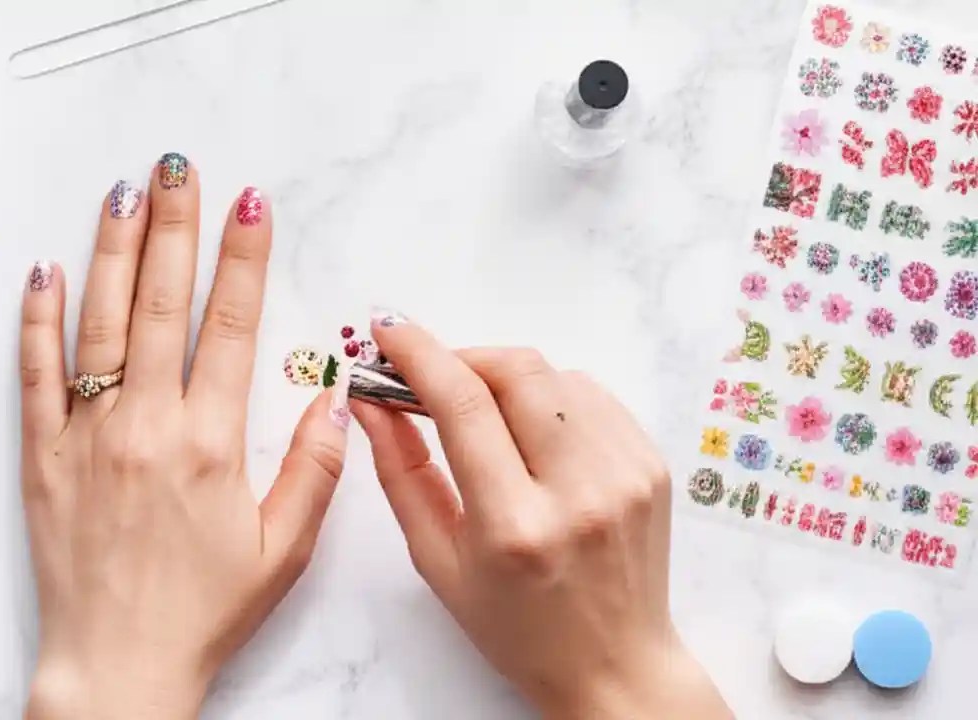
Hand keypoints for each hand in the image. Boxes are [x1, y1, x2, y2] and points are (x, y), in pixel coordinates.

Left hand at [18, 157, 350, 719]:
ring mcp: (88, 437)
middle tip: (180, 170)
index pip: (230, 326)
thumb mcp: (283, 551)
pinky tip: (47, 272)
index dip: (242, 259)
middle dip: (175, 228)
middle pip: (162, 304)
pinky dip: (40, 321)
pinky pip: (37, 375)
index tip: (249, 205)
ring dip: (114, 252)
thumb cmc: (201, 613)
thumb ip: (314, 473)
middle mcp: (146, 426)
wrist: (118, 666)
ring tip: (124, 195)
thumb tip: (336, 403)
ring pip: (101, 324)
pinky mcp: (44, 457)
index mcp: (209, 444)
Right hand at [352, 312, 730, 718]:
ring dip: (506, 378)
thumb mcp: (438, 562)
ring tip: (483, 414)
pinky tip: (533, 433)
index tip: (387, 331)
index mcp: (514, 526)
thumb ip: (401, 474)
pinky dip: (551, 397)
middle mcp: (578, 492)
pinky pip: (592, 396)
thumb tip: (372, 401)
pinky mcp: (652, 465)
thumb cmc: (516, 626)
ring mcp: (625, 474)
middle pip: (516, 371)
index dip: (418, 354)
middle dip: (462, 358)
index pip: (462, 405)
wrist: (615, 666)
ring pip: (555, 375)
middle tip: (429, 378)